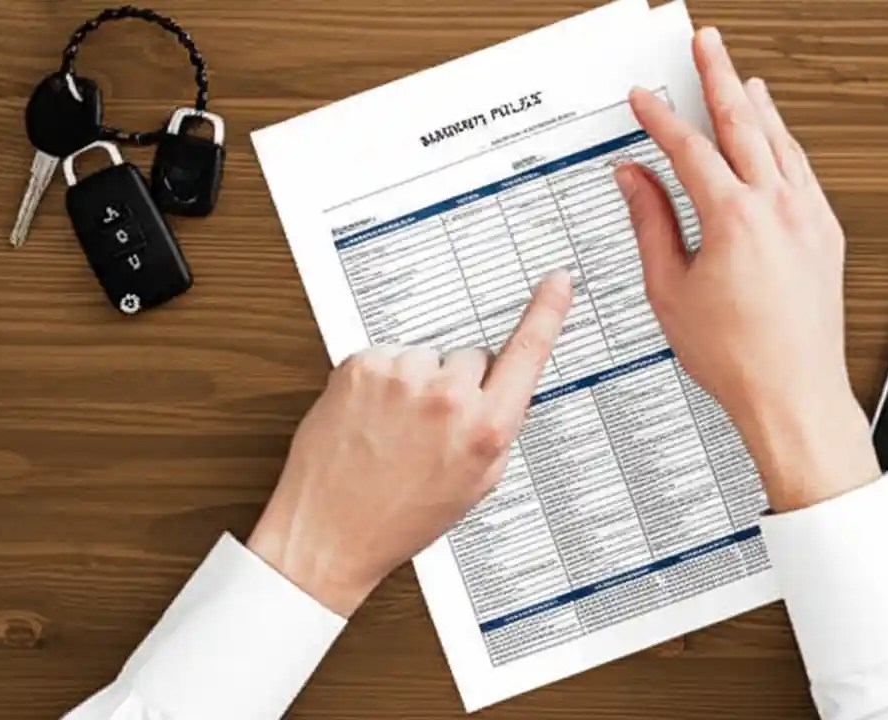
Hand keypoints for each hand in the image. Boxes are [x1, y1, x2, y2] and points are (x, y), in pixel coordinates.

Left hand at [248, 271, 572, 615]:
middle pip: (471, 357)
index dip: (547, 312)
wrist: (329, 533)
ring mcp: (401, 377)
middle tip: (431, 427)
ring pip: (426, 357)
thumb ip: (496, 430)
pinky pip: (387, 356)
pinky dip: (381, 381)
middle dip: (459, 383)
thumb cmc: (400, 518)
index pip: (528, 354)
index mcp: (485, 430)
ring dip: (415, 382)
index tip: (558, 281)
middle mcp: (447, 398)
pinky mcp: (361, 366)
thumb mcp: (475, 484)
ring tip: (394, 428)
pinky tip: (372, 417)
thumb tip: (505, 388)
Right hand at [615, 27, 879, 511]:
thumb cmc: (736, 357)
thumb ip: (651, 224)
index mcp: (734, 218)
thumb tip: (636, 180)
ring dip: (759, 105)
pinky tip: (778, 139)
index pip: (690, 149)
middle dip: (719, 78)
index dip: (661, 118)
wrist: (794, 394)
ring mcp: (809, 218)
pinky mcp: (827, 235)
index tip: (646, 98)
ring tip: (742, 79)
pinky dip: (786, 144)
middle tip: (706, 46)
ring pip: (781, 141)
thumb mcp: (670, 290)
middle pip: (744, 122)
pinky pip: (804, 171)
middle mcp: (778, 208)